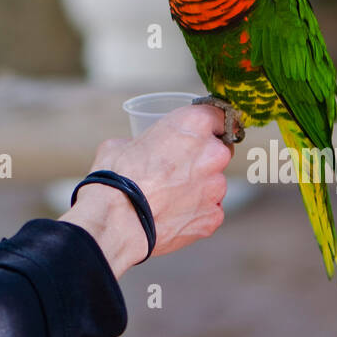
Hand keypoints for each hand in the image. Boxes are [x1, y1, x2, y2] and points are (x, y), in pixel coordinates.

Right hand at [61, 106, 232, 276]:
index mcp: (193, 124)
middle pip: (218, 151)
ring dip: (197, 188)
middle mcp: (212, 153)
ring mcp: (216, 187)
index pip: (218, 115)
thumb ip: (144, 142)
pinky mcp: (214, 216)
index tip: (202, 132)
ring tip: (168, 198)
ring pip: (213, 184)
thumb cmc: (117, 177)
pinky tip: (172, 216)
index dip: (209, 125)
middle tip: (176, 169)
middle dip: (202, 159)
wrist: (118, 221)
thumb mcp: (122, 144)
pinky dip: (195, 213)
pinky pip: (209, 210)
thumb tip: (141, 150)